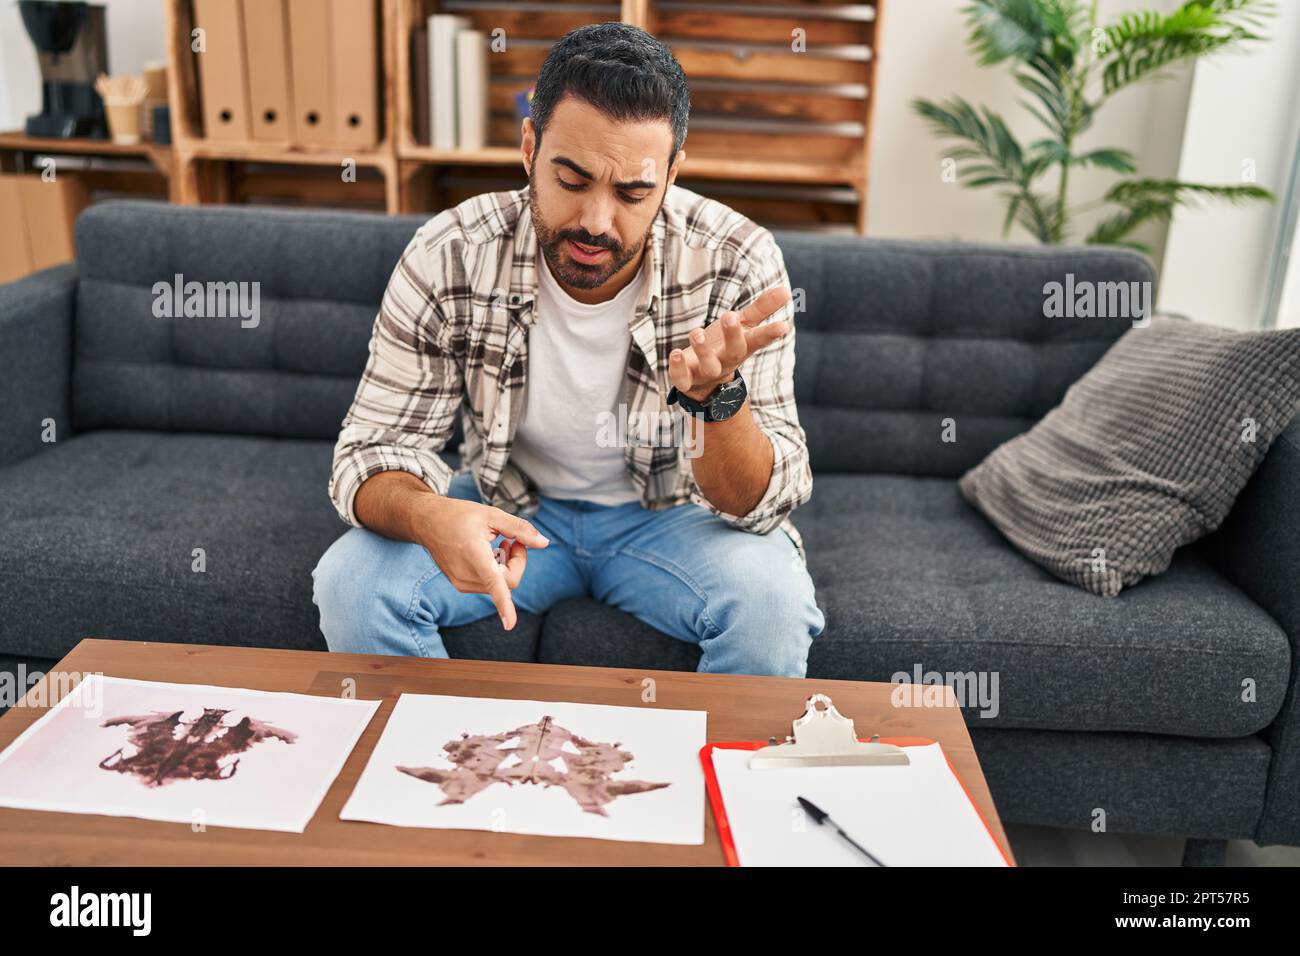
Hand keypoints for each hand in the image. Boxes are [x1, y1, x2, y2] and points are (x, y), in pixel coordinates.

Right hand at [415, 497, 548, 630]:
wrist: (427, 521)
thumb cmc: (459, 515)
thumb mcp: (492, 515)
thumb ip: (520, 529)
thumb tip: (544, 543)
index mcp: (474, 554)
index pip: (494, 583)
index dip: (504, 605)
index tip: (510, 624)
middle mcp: (466, 574)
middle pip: (507, 581)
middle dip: (518, 562)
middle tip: (513, 541)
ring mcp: (461, 582)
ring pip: (499, 585)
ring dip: (506, 566)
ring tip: (498, 544)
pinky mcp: (460, 584)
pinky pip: (488, 585)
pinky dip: (495, 571)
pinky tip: (487, 553)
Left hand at [668, 286, 790, 401]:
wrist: (703, 381)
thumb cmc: (724, 346)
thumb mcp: (743, 325)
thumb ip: (762, 308)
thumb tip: (787, 290)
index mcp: (742, 346)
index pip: (759, 339)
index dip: (770, 334)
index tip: (783, 326)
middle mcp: (727, 361)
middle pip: (734, 352)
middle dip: (733, 336)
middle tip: (730, 316)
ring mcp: (707, 372)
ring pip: (709, 366)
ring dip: (703, 350)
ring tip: (696, 333)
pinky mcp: (687, 379)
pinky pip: (682, 379)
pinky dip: (678, 368)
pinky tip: (676, 353)